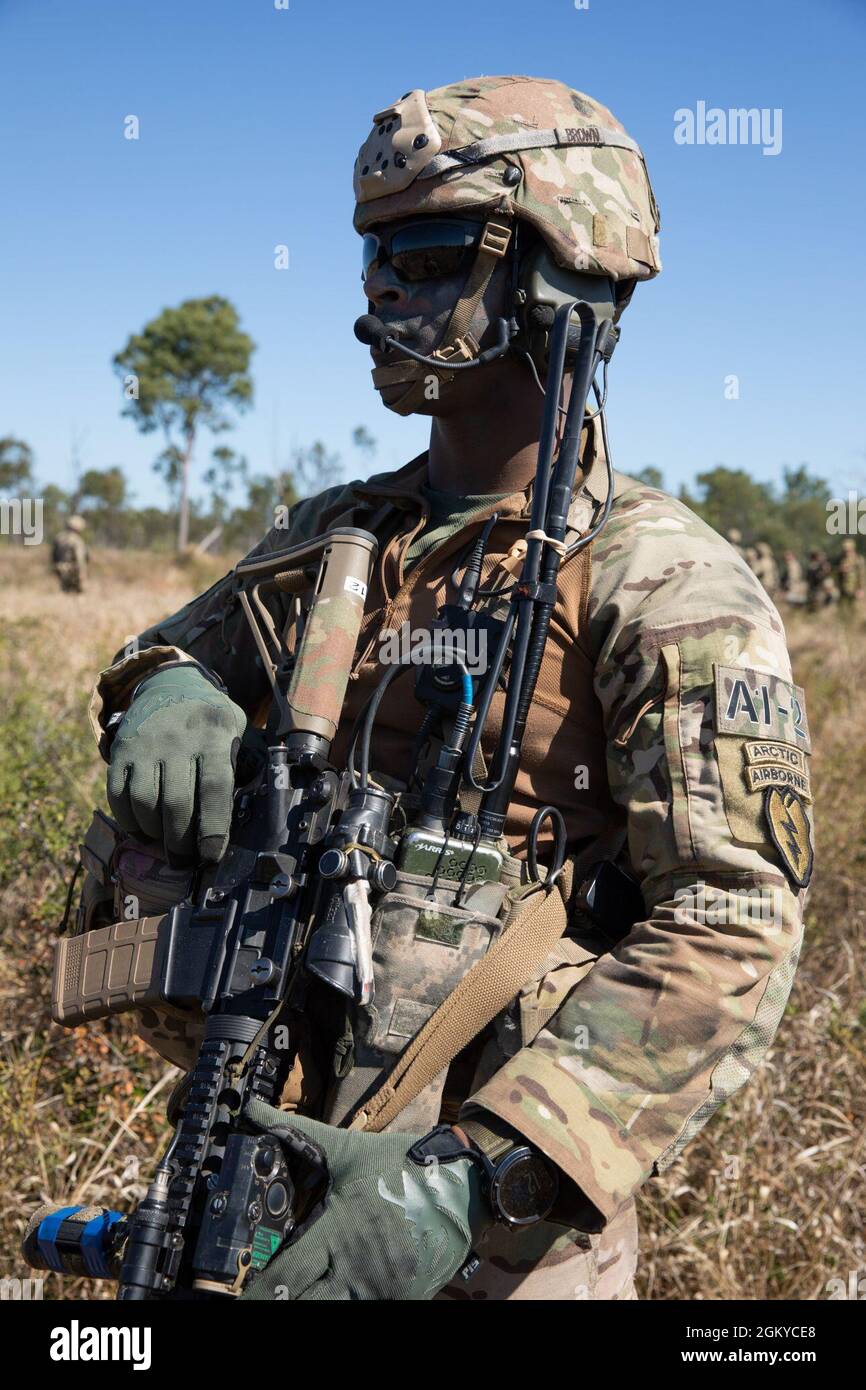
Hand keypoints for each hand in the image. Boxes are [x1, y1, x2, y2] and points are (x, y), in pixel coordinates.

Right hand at [107, 663, 246, 862]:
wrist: (170, 685)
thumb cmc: (210, 720)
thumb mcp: (235, 731)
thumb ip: (238, 767)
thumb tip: (241, 820)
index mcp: (213, 737)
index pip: (214, 789)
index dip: (213, 828)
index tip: (211, 857)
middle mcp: (177, 740)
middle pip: (176, 803)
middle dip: (180, 842)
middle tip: (184, 863)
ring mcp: (145, 745)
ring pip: (145, 803)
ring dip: (154, 834)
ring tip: (164, 846)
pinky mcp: (120, 752)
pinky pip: (118, 795)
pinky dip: (128, 821)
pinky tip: (142, 830)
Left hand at [240, 1101, 490, 1300]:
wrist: (464, 1185)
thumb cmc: (402, 1165)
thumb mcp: (349, 1149)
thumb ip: (298, 1133)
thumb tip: (253, 1109)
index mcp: (337, 1231)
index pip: (285, 1276)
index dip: (259, 1290)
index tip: (242, 1291)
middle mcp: (356, 1267)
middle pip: (305, 1305)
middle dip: (283, 1302)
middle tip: (268, 1294)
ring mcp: (381, 1289)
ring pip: (333, 1311)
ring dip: (317, 1301)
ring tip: (305, 1290)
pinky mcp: (403, 1299)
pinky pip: (366, 1310)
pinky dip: (348, 1302)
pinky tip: (339, 1290)